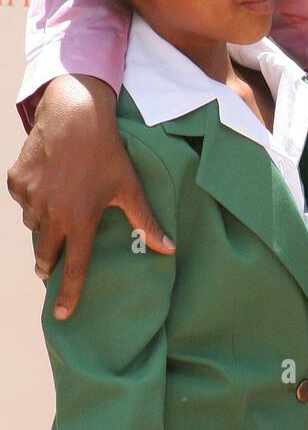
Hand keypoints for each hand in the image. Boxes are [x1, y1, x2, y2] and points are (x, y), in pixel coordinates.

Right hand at [7, 74, 174, 319]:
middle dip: (49, 263)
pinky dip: (32, 198)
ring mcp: (30, 197)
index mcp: (80, 219)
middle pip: (46, 253)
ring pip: (33, 224)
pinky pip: (22, 200)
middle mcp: (51, 212)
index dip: (69, 293)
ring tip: (57, 210)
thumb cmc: (107, 152)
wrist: (75, 114)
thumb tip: (169, 249)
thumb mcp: (129, 186)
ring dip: (43, 225)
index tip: (62, 315)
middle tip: (50, 266)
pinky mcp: (16, 181)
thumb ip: (146, 221)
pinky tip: (47, 184)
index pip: (75, 266)